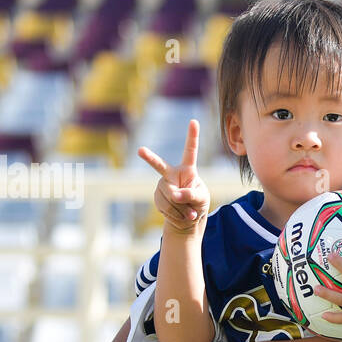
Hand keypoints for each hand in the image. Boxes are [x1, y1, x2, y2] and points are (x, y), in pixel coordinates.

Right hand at [138, 119, 210, 237]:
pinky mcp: (157, 196)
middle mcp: (172, 174)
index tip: (194, 121)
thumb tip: (175, 195)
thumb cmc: (198, 204)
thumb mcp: (201, 199)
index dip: (192, 136)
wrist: (187, 220)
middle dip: (149, 158)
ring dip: (181, 208)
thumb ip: (191, 195)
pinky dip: (175, 214)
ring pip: (169, 195)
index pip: (190, 151)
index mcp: (187, 169)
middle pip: (160, 166)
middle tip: (140, 150)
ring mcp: (163, 185)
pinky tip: (180, 215)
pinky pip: (165, 205)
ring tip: (189, 213)